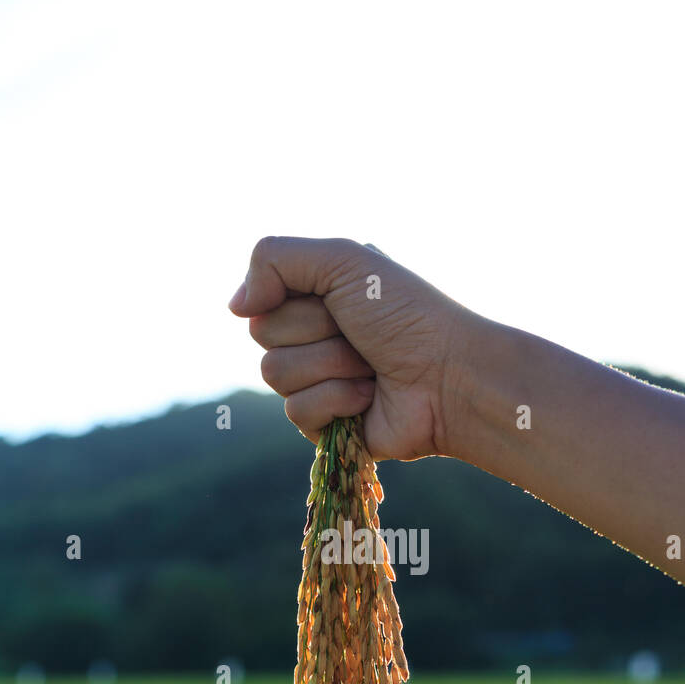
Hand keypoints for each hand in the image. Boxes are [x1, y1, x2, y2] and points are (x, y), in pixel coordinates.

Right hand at [228, 236, 473, 460]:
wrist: (450, 375)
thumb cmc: (407, 314)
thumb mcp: (343, 259)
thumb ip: (274, 258)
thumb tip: (234, 306)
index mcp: (316, 294)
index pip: (261, 297)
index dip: (294, 298)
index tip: (339, 298)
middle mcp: (313, 335)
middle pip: (262, 336)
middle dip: (315, 332)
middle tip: (360, 334)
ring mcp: (317, 381)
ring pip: (275, 376)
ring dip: (330, 366)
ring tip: (371, 366)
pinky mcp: (326, 425)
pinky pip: (296, 413)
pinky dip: (338, 400)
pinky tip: (371, 397)